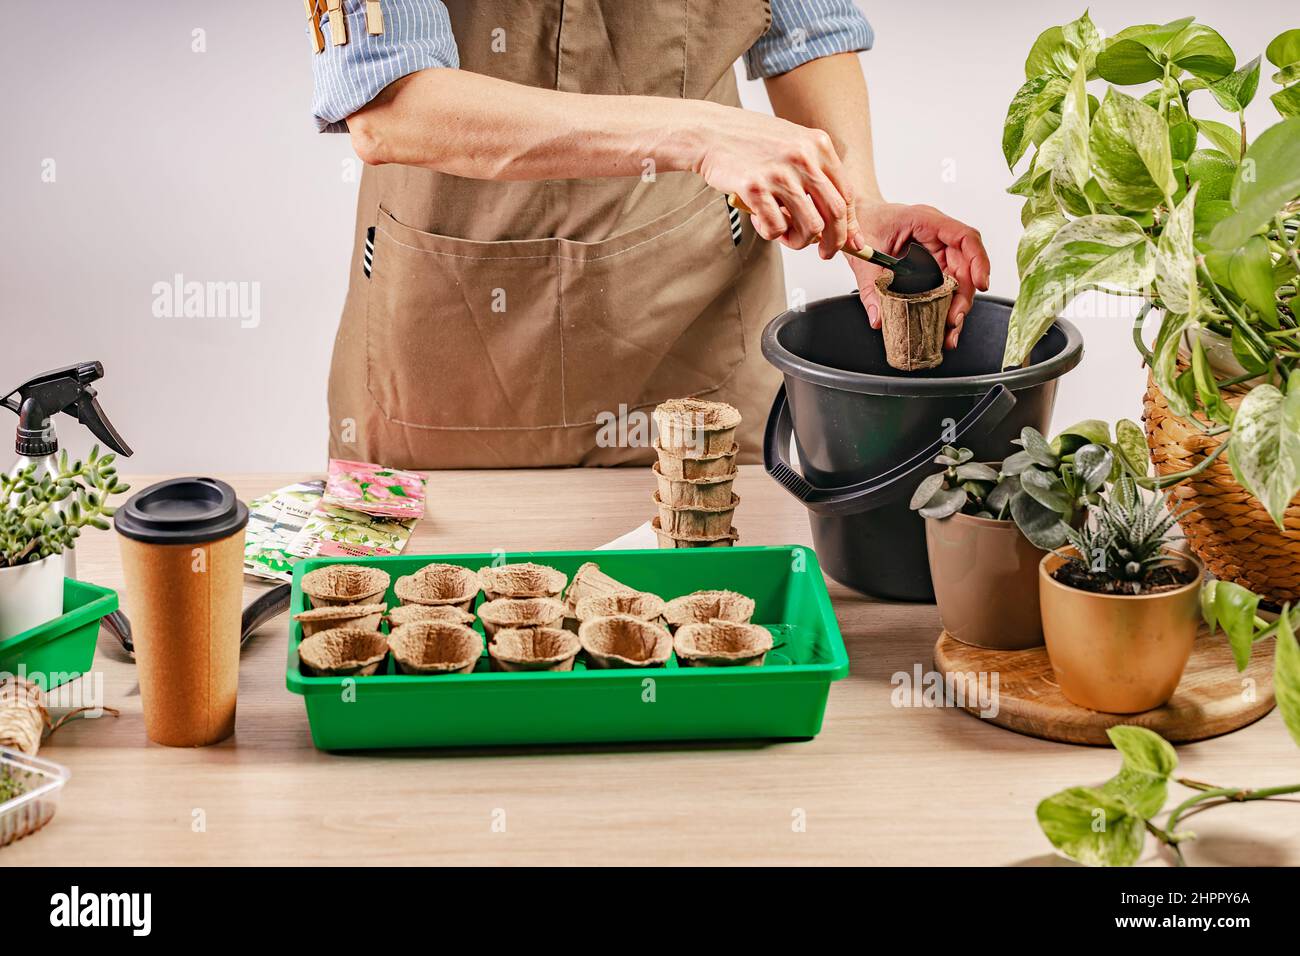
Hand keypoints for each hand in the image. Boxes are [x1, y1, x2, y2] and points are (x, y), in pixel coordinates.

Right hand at [692, 104, 863, 259]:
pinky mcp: (755, 188)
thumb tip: (839, 214)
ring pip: (809, 227)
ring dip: (799, 241)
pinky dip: (772, 233)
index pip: (847, 194)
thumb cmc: (750, 141)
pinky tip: (761, 221)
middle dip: (834, 242)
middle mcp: (803, 158)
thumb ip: (816, 173)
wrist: (711, 132)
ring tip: (785, 235)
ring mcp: (780, 174)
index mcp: (818, 145)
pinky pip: (776, 228)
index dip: (850, 224)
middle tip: (826, 253)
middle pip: (835, 213)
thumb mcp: (793, 144)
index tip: (850, 241)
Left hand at [849, 203, 989, 349]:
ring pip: (957, 280)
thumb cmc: (864, 222)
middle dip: (963, 296)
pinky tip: (941, 326)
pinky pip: (943, 285)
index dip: (978, 261)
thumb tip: (879, 318)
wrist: (857, 217)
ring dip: (955, 306)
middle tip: (954, 322)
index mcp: (926, 221)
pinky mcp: (930, 266)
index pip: (965, 237)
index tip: (981, 284)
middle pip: (964, 266)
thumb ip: (871, 288)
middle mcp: (937, 236)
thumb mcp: (864, 256)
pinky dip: (944, 306)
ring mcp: (935, 251)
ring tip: (949, 333)